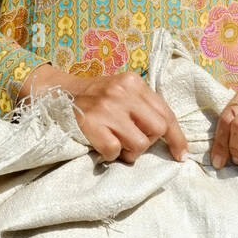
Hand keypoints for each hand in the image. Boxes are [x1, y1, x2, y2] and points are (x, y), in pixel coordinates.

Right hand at [18, 62, 188, 165]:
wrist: (55, 93)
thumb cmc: (94, 97)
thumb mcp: (121, 91)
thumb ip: (143, 107)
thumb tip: (171, 139)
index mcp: (134, 83)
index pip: (165, 113)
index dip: (177, 137)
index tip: (181, 155)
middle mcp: (122, 92)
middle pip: (157, 129)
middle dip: (149, 143)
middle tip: (132, 142)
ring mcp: (106, 108)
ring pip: (139, 144)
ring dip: (129, 152)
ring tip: (116, 144)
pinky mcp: (90, 124)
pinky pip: (114, 151)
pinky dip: (110, 155)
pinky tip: (102, 145)